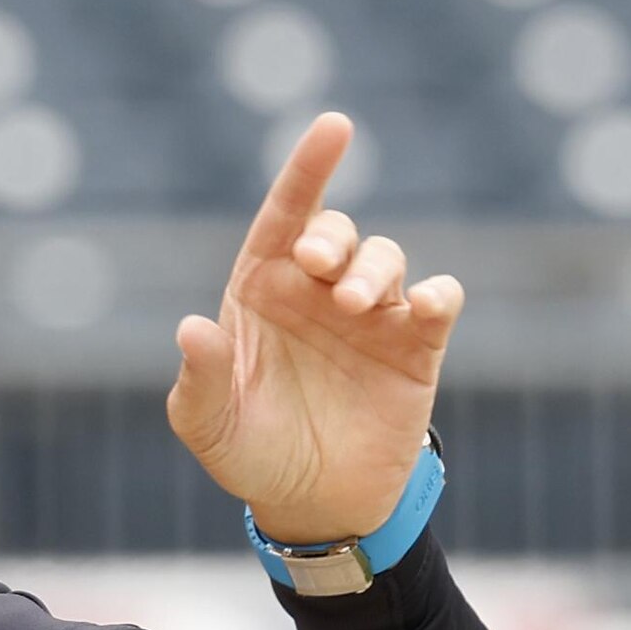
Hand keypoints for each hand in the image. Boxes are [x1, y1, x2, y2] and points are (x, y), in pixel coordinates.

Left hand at [167, 113, 461, 544]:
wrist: (310, 503)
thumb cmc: (247, 452)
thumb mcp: (207, 424)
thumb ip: (201, 378)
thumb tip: (192, 329)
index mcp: (261, 293)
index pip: (283, 218)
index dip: (308, 170)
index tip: (335, 126)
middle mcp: (317, 294)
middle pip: (334, 232)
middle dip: (332, 235)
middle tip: (320, 265)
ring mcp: (370, 318)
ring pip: (386, 258)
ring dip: (374, 268)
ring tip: (357, 303)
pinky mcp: (415, 349)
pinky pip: (437, 302)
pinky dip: (438, 295)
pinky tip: (426, 305)